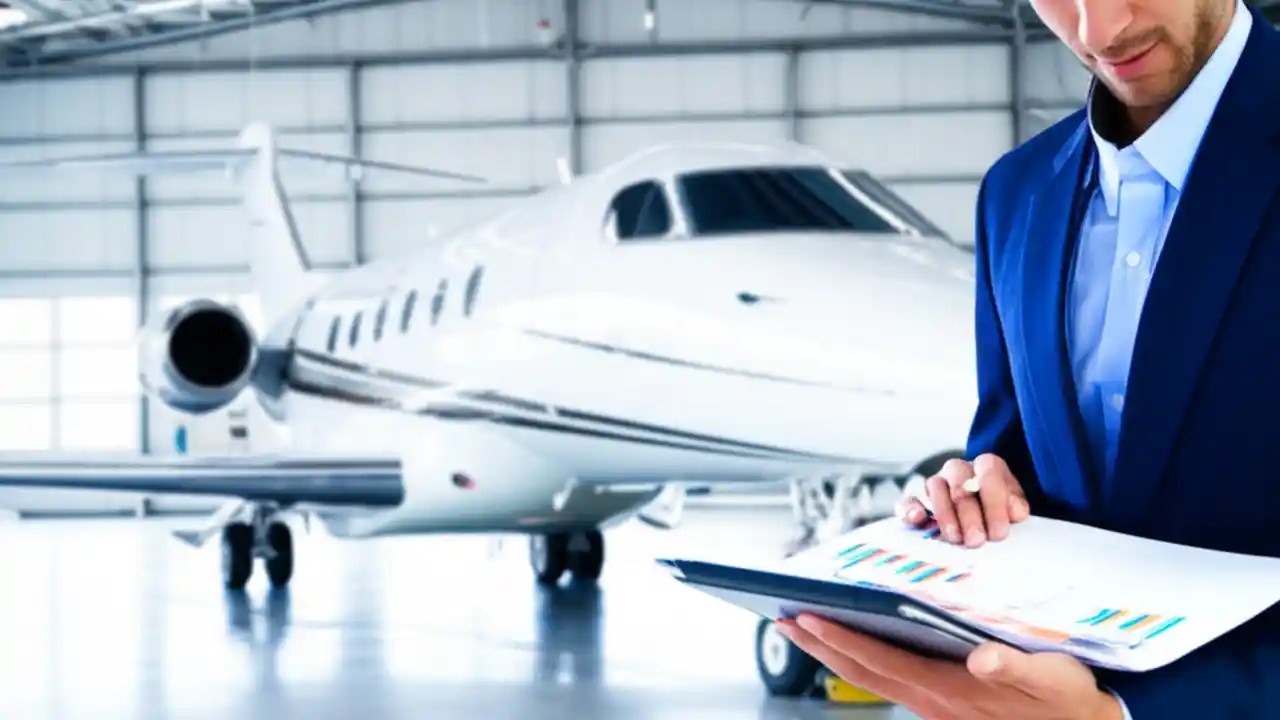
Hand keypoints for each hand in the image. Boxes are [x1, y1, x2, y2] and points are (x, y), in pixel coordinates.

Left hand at [776, 614, 1123, 719]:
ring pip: (870, 675)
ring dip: (834, 650)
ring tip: (803, 626)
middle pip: (861, 669)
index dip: (839, 637)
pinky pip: (888, 679)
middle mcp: (932, 701)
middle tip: (780, 617)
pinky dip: (861, 658)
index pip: (879, 659)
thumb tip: (982, 656)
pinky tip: (854, 641)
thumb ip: (1017, 666)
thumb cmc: (1067, 698)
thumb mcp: (1052, 678)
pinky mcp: (940, 704)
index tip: (804, 616)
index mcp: (950, 689)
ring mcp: (934, 706)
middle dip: (819, 643)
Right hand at [896, 454, 1029, 547]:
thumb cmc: (998, 513)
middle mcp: (959, 469)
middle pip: (961, 483)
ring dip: (945, 515)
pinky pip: (908, 499)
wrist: (979, 515)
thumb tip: (1015, 511)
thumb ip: (1016, 507)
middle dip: (969, 514)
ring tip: (955, 539)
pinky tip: (918, 520)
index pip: (989, 472)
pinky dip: (910, 508)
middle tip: (976, 540)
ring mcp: (936, 482)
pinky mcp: (915, 498)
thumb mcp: (1013, 508)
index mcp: (986, 466)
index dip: (995, 503)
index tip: (999, 532)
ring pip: (935, 487)